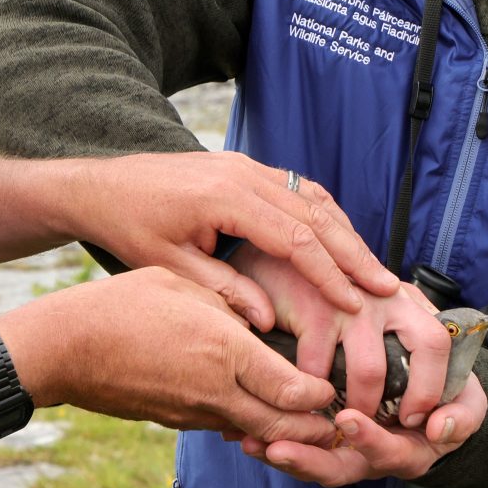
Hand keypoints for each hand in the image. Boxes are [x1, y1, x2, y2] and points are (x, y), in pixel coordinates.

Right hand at [0, 267, 339, 445]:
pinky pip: (224, 427)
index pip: (296, 390)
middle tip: (341, 419)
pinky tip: (254, 406)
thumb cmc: (120, 305)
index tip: (338, 381)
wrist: (63, 349)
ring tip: (309, 419)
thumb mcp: (183, 285)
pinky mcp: (175, 421)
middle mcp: (216, 391)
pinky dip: (248, 424)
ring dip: (285, 432)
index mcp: (225, 351)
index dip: (324, 394)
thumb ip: (230, 301)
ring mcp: (194, 412)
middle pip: (286, 427)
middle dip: (318, 428)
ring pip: (257, 434)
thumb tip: (263, 315)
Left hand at [58, 152, 399, 328]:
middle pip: (314, 214)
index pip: (294, 238)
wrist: (102, 185)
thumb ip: (222, 291)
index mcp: (225, 198)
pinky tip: (341, 241)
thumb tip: (269, 321)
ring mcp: (246, 166)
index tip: (355, 302)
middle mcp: (243, 173)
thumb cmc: (129, 226)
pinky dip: (324, 215)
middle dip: (353, 253)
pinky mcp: (245, 168)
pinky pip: (296, 189)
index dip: (328, 273)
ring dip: (345, 233)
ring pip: (311, 198)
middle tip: (385, 287)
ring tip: (373, 269)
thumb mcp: (170, 266)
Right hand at [232, 247, 454, 427]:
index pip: (440, 340)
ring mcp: (352, 302)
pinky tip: (308, 402)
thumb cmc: (322, 284)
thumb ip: (391, 320)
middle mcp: (386, 295)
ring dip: (360, 407)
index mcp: (401, 296)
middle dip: (420, 394)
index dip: (436, 382)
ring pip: (370, 372)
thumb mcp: (364, 294)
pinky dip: (312, 394)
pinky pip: (318, 370)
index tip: (418, 414)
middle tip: (397, 424)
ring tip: (348, 423)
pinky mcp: (315, 310)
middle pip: (429, 345)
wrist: (274, 250)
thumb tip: (413, 364)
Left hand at [244, 377, 487, 486]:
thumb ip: (458, 418)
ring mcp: (345, 451)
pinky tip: (242, 429)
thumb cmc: (451, 403)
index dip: (369, 439)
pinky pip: (297, 444)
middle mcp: (369, 458)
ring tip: (250, 441)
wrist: (435, 402)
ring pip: (310, 461)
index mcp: (405, 452)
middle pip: (335, 469)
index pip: (386, 451)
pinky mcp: (325, 439)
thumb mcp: (466, 409)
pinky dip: (272, 439)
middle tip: (275, 448)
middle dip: (305, 461)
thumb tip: (439, 429)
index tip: (350, 420)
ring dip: (279, 452)